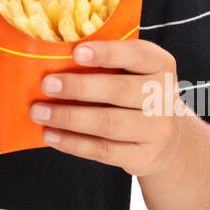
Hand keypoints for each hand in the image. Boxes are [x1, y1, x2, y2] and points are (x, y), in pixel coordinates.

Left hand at [28, 38, 187, 175]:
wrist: (170, 141)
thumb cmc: (138, 96)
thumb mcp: (135, 73)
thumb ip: (107, 63)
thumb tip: (53, 57)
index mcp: (161, 66)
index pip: (138, 55)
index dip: (107, 52)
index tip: (76, 52)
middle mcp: (164, 98)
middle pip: (119, 91)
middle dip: (79, 87)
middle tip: (46, 84)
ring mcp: (157, 131)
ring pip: (108, 123)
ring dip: (69, 117)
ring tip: (39, 112)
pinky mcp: (144, 157)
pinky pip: (103, 150)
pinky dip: (73, 143)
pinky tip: (51, 135)